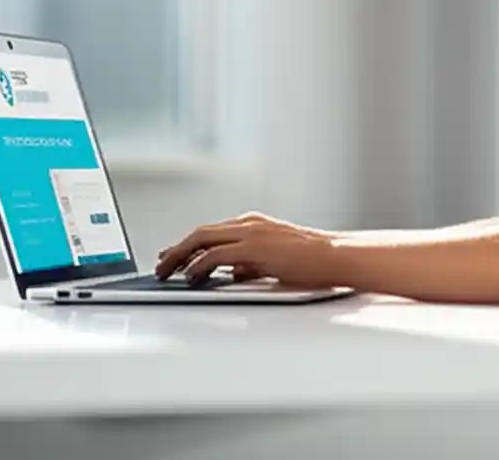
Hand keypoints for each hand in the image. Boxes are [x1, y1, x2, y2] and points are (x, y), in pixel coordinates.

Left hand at [155, 212, 340, 287]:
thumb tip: (234, 273)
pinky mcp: (255, 247)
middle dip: (176, 249)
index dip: (187, 244)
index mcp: (253, 224)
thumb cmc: (314, 261)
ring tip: (167, 271)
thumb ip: (252, 263)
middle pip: (200, 232)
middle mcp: (249, 223)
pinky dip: (199, 265)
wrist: (337, 256)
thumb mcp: (275, 260)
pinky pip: (216, 255)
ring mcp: (251, 233)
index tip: (173, 256)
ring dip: (180, 255)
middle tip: (161, 264)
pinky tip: (191, 276)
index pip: (211, 232)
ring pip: (202, 239)